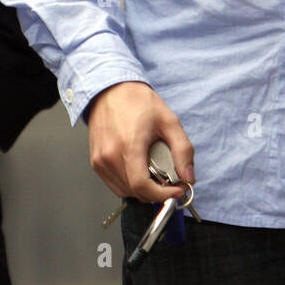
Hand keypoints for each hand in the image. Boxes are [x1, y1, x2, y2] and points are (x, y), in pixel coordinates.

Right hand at [87, 81, 193, 203]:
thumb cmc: (137, 102)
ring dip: (143, 190)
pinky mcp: (96, 162)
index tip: (177, 190)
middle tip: (171, 181)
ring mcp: (100, 161)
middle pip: (135, 192)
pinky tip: (140, 170)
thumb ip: (182, 150)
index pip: (142, 186)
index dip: (162, 195)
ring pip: (124, 191)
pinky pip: (114, 184)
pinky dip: (130, 185)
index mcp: (128, 146)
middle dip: (157, 192)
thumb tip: (188, 177)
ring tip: (155, 174)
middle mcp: (110, 156)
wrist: (110, 90)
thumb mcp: (169, 121)